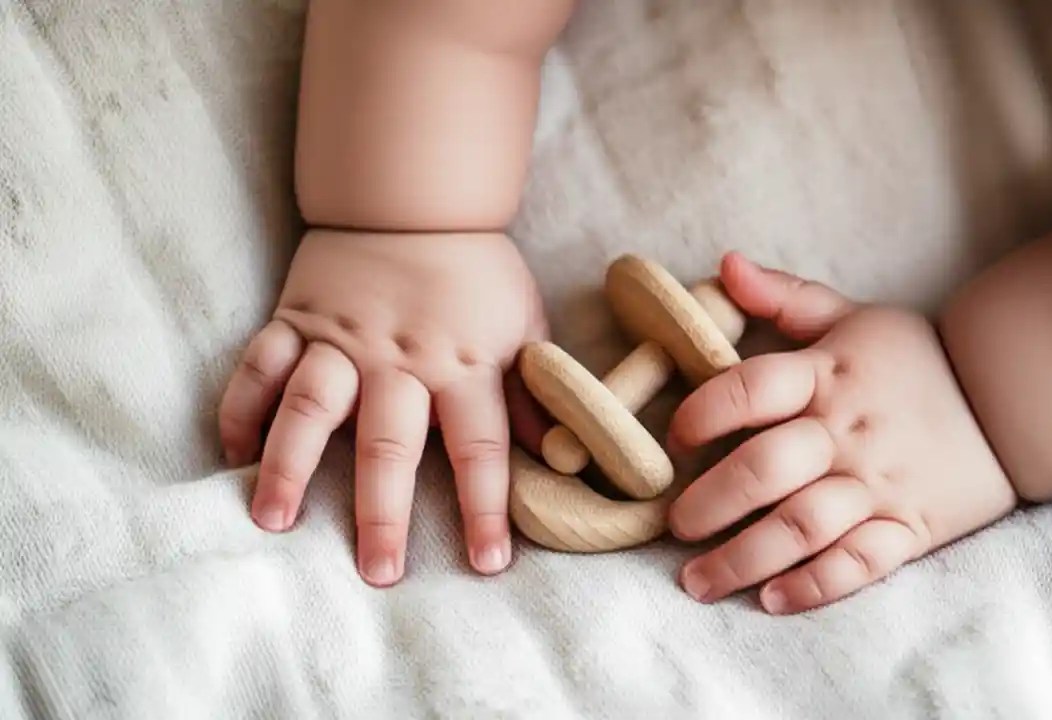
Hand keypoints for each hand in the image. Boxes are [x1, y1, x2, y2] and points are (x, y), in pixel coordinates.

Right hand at [218, 230, 548, 585]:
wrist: (416, 198)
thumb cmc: (476, 273)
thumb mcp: (522, 325)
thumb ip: (533, 392)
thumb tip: (557, 456)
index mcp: (462, 364)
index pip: (479, 447)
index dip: (486, 508)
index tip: (488, 563)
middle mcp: (399, 360)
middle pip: (389, 443)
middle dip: (383, 512)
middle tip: (376, 573)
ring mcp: (341, 339)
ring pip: (311, 407)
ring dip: (289, 465)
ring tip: (271, 520)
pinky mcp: (297, 317)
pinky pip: (261, 364)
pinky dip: (243, 405)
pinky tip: (231, 451)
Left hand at [667, 253, 1017, 613]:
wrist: (1013, 398)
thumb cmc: (915, 359)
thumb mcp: (850, 316)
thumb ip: (783, 296)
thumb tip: (724, 264)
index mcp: (827, 376)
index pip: (751, 390)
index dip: (705, 413)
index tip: (678, 439)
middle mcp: (846, 434)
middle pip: (765, 470)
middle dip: (710, 503)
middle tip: (675, 525)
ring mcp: (878, 486)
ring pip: (801, 527)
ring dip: (742, 559)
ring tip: (696, 581)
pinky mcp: (908, 529)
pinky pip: (858, 564)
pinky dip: (815, 586)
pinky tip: (771, 601)